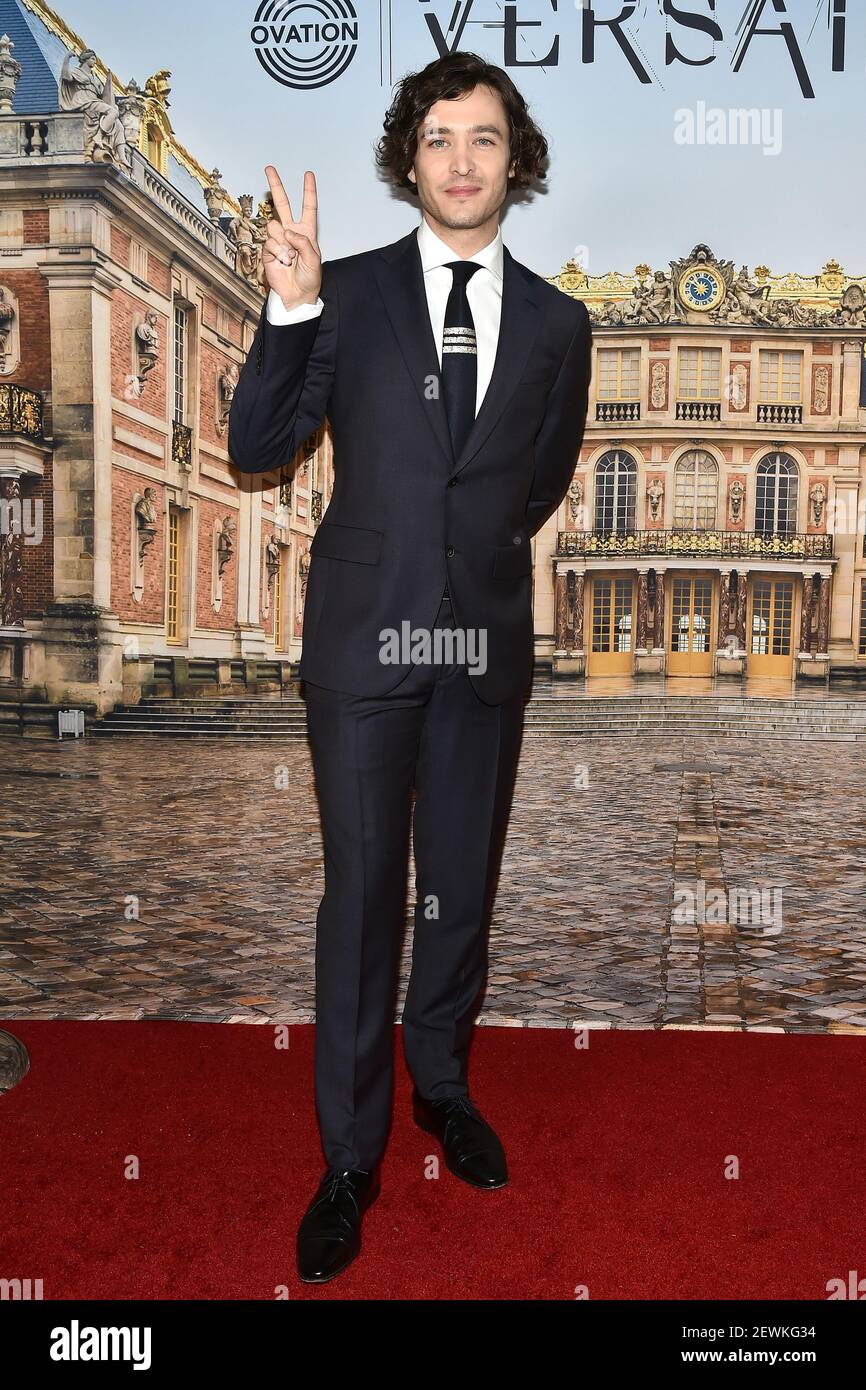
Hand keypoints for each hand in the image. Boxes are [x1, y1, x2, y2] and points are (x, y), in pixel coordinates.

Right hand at [261, 166, 321, 310]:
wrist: (296, 294)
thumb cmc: (309, 278)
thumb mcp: (314, 259)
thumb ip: (303, 242)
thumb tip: (287, 231)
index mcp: (306, 232)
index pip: (308, 207)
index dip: (308, 191)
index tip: (308, 174)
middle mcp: (291, 232)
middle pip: (282, 204)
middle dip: (276, 185)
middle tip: (269, 168)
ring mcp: (278, 240)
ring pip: (274, 227)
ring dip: (283, 243)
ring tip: (290, 258)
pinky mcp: (268, 250)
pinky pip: (270, 243)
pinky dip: (278, 253)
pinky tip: (282, 262)